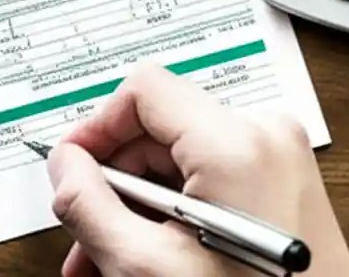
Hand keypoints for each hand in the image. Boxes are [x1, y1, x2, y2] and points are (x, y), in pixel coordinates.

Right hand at [48, 65, 348, 276]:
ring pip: (180, 161)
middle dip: (113, 183)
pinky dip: (175, 212)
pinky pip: (211, 179)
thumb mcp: (148, 266)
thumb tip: (64, 166)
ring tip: (111, 259)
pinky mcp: (285, 182)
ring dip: (138, 205)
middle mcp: (266, 136)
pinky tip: (152, 255)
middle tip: (84, 232)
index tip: (69, 166)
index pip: (143, 90)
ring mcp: (281, 159)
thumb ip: (90, 206)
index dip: (95, 128)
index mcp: (237, 143)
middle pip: (159, 130)